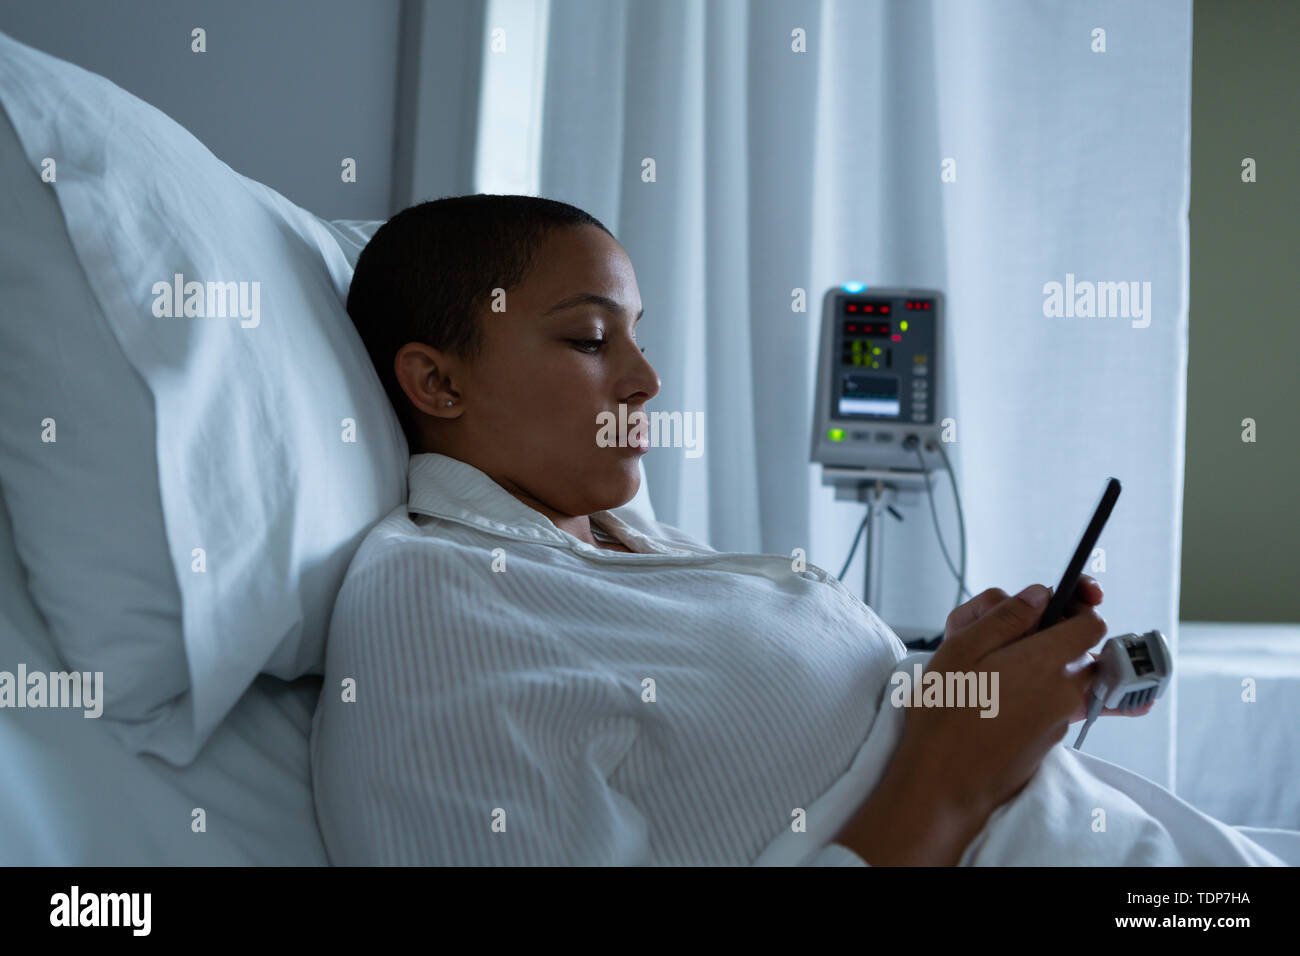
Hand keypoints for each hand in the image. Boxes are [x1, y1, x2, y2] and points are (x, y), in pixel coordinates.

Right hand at [943, 576, 1153, 722]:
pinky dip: (1033, 696)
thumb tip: (1039, 595)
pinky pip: (1052, 706)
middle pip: (1079, 652)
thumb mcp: (962, 649)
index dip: (1077, 608)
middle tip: (1004, 642)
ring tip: (991, 674)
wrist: (945, 784)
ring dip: (1039, 669)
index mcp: (1045, 662)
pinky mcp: (1049, 741)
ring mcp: (1059, 720)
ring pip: (1063, 679)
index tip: (1053, 607)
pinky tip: (992, 701)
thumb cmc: (946, 715)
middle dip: (1050, 640)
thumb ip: (1006, 617)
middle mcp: (1064, 691)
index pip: (1092, 625)